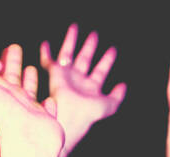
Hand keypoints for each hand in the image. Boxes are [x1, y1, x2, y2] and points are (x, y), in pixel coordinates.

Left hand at [0, 34, 62, 156]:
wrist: (26, 141)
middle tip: (8, 44)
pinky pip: (43, 106)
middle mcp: (3, 102)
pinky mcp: (42, 119)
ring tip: (23, 57)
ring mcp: (23, 111)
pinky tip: (46, 92)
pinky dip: (43, 96)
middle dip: (3, 59)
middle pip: (1, 75)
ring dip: (19, 72)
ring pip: (21, 87)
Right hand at [40, 24, 126, 156]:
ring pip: (68, 54)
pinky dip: (46, 53)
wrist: (68, 117)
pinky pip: (48, 61)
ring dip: (71, 40)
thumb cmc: (88, 114)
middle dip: (90, 47)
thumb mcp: (108, 106)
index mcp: (91, 88)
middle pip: (85, 59)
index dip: (107, 60)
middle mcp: (78, 81)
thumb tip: (124, 85)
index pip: (101, 70)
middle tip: (95, 34)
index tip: (113, 49)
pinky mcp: (55, 74)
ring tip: (74, 27)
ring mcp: (66, 77)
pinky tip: (45, 44)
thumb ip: (117, 96)